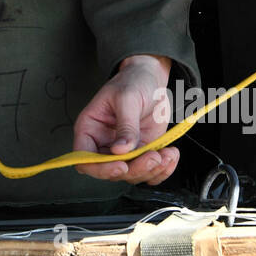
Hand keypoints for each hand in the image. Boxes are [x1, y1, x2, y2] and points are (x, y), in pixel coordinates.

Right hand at [73, 54, 178, 183]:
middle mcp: (103, 145)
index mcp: (90, 129)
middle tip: (153, 156)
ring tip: (167, 154)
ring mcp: (124, 151)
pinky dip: (163, 170)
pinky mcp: (142, 153)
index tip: (122, 165)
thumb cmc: (132, 82)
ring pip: (132, 175)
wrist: (151, 80)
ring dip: (152, 170)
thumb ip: (125, 125)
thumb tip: (120, 150)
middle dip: (135, 169)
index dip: (100, 168)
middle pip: (111, 171)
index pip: (85, 159)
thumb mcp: (127, 98)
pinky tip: (171, 155)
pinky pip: (149, 172)